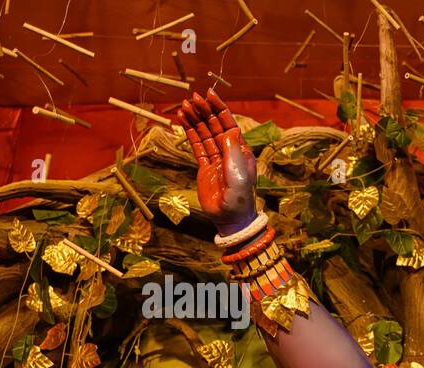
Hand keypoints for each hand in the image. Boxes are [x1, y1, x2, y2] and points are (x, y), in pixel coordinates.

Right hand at [180, 90, 257, 233]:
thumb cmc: (239, 197)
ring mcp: (216, 158)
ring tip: (184, 105)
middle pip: (215, 125)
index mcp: (241, 151)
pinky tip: (183, 120)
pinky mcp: (205, 166)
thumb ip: (233, 152)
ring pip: (204, 133)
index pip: (229, 124)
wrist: (230, 217)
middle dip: (205, 111)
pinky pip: (197, 145)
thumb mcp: (239, 174)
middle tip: (193, 98)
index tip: (209, 94)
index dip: (219, 109)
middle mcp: (229, 151)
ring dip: (195, 119)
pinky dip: (190, 132)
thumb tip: (230, 131)